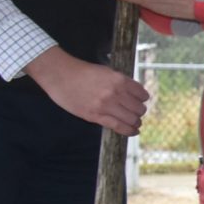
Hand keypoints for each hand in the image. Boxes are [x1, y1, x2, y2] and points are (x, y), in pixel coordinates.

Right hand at [24, 46, 148, 134]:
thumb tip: (134, 94)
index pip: (142, 94)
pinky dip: (129, 130)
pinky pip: (118, 126)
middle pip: (139, 108)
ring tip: (135, 123)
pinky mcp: (95, 116)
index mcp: (119, 80)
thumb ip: (120, 82)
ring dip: (136, 122)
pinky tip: (133, 131)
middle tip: (136, 113)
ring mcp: (105, 105)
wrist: (60, 75)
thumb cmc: (82, 72)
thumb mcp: (107, 72)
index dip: (142, 99)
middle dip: (139, 112)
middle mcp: (115, 93)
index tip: (140, 101)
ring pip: (132, 119)